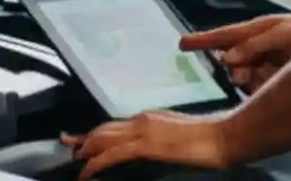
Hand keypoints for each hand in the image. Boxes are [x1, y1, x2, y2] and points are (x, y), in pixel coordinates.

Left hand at [60, 111, 230, 180]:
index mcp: (149, 118)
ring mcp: (144, 130)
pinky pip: (113, 154)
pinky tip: (87, 172)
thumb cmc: (206, 140)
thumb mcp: (175, 137)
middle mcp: (142, 120)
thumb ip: (156, 139)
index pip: (114, 125)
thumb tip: (143, 148)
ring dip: (86, 150)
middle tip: (68, 145)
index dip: (94, 133)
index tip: (79, 138)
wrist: (222, 138)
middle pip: (104, 129)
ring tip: (76, 160)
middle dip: (84, 138)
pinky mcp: (147, 145)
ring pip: (104, 138)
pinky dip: (96, 163)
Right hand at [181, 14, 290, 91]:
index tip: (181, 44)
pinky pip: (260, 90)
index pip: (224, 36)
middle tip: (252, 72)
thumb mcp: (286, 34)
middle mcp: (261, 48)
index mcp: (260, 31)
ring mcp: (269, 66)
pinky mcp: (278, 82)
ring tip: (278, 72)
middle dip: (237, 69)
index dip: (202, 41)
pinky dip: (266, 88)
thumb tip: (227, 59)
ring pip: (246, 79)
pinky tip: (284, 80)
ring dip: (255, 80)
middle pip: (233, 62)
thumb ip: (254, 45)